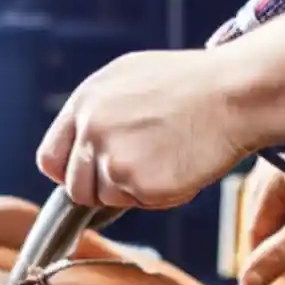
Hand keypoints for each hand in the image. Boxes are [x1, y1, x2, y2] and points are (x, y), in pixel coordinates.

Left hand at [36, 49, 250, 208]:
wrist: (234, 93)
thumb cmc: (191, 85)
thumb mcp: (129, 79)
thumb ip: (97, 113)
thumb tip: (79, 149)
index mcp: (85, 101)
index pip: (50, 158)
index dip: (69, 172)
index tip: (89, 176)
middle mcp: (91, 130)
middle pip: (76, 188)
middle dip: (103, 188)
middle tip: (141, 168)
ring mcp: (113, 159)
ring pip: (107, 200)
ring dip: (132, 191)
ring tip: (165, 157)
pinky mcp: (139, 184)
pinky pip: (139, 205)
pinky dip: (159, 195)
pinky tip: (180, 165)